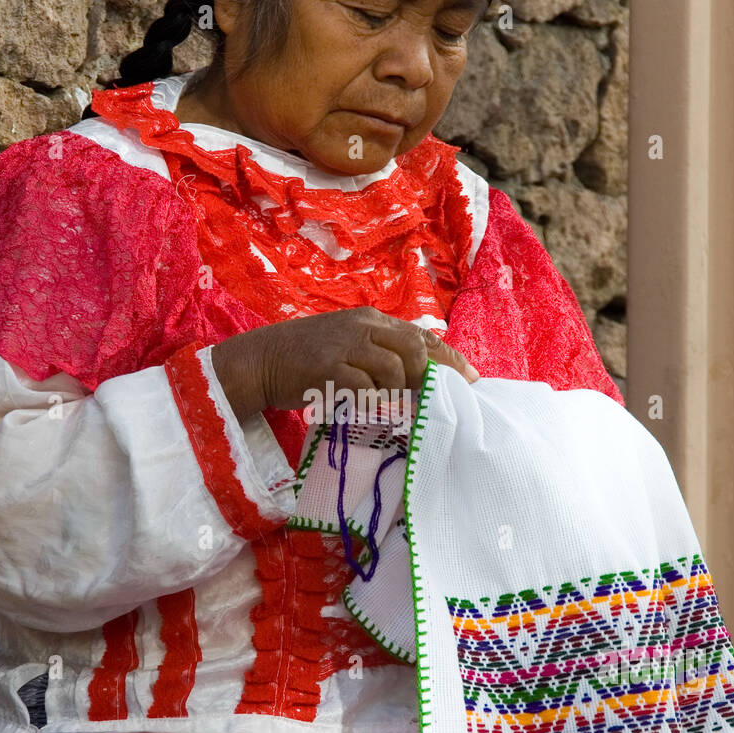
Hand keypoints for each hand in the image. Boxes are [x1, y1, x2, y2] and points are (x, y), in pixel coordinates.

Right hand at [209, 307, 478, 422]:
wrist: (262, 360)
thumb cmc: (306, 358)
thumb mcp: (348, 344)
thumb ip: (380, 352)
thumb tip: (419, 375)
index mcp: (371, 320)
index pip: (421, 335)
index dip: (449, 357)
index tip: (471, 378)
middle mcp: (362, 327)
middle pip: (415, 350)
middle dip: (431, 378)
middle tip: (435, 402)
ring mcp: (345, 346)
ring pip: (394, 369)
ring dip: (401, 394)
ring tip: (399, 410)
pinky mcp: (329, 368)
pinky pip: (367, 387)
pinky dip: (377, 403)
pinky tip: (377, 412)